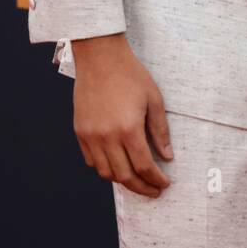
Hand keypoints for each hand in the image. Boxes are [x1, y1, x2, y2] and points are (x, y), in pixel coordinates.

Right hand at [72, 33, 172, 197]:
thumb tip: (166, 156)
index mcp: (129, 129)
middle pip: (124, 176)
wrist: (100, 57)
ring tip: (136, 178)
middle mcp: (107, 137)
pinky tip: (116, 164)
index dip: (156, 180)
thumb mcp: (154, 100)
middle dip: (142, 187)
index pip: (144, 166)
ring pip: (105, 172)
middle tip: (153, 190)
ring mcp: (91, 135)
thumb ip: (160, 131)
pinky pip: (91, 160)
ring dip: (122, 180)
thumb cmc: (130, 75)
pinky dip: (104, 167)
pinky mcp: (80, 131)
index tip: (164, 184)